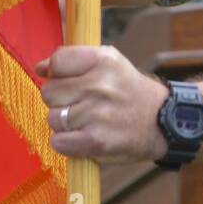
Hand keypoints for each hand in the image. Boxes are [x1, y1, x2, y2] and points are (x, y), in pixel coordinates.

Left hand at [36, 45, 169, 162]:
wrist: (162, 121)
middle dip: (59, 100)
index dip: (56, 73)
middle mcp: (100, 85)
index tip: (67, 80)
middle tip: (80, 103)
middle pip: (49, 93)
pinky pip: (59, 142)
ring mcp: (98, 113)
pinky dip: (66, 143)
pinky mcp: (97, 140)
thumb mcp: (109, 63)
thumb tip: (40, 68)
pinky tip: (81, 137)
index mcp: (102, 60)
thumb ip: (73, 61)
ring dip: (64, 124)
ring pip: (53, 119)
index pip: (57, 62)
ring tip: (85, 121)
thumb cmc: (127, 90)